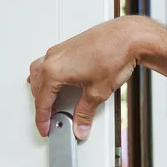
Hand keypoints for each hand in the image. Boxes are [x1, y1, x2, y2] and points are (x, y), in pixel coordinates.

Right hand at [27, 16, 148, 139]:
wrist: (127, 37)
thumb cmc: (113, 56)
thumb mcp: (97, 93)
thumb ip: (85, 113)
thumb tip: (80, 126)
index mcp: (54, 71)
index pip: (42, 101)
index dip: (42, 120)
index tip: (45, 129)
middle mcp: (52, 58)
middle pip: (38, 88)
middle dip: (43, 107)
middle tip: (50, 122)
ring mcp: (58, 51)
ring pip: (39, 75)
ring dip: (42, 91)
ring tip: (51, 105)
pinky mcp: (67, 47)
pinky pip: (48, 64)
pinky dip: (47, 77)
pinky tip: (55, 82)